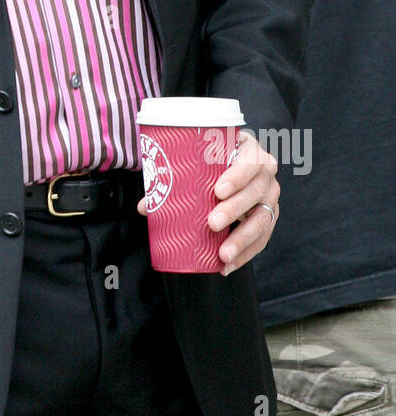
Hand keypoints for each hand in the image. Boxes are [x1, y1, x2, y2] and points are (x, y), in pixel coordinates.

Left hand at [137, 129, 278, 276]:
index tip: (217, 191)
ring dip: (242, 238)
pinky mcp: (269, 216)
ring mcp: (270, 195)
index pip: (250, 160)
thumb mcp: (195, 159)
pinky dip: (246, 253)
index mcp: (248, 149)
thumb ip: (171, 177)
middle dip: (235, 209)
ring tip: (223, 254)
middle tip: (212, 223)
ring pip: (263, 218)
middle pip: (256, 191)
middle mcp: (265, 172)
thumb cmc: (209, 158)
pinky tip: (228, 266)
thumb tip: (145, 207)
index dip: (237, 175)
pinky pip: (262, 237)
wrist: (229, 162)